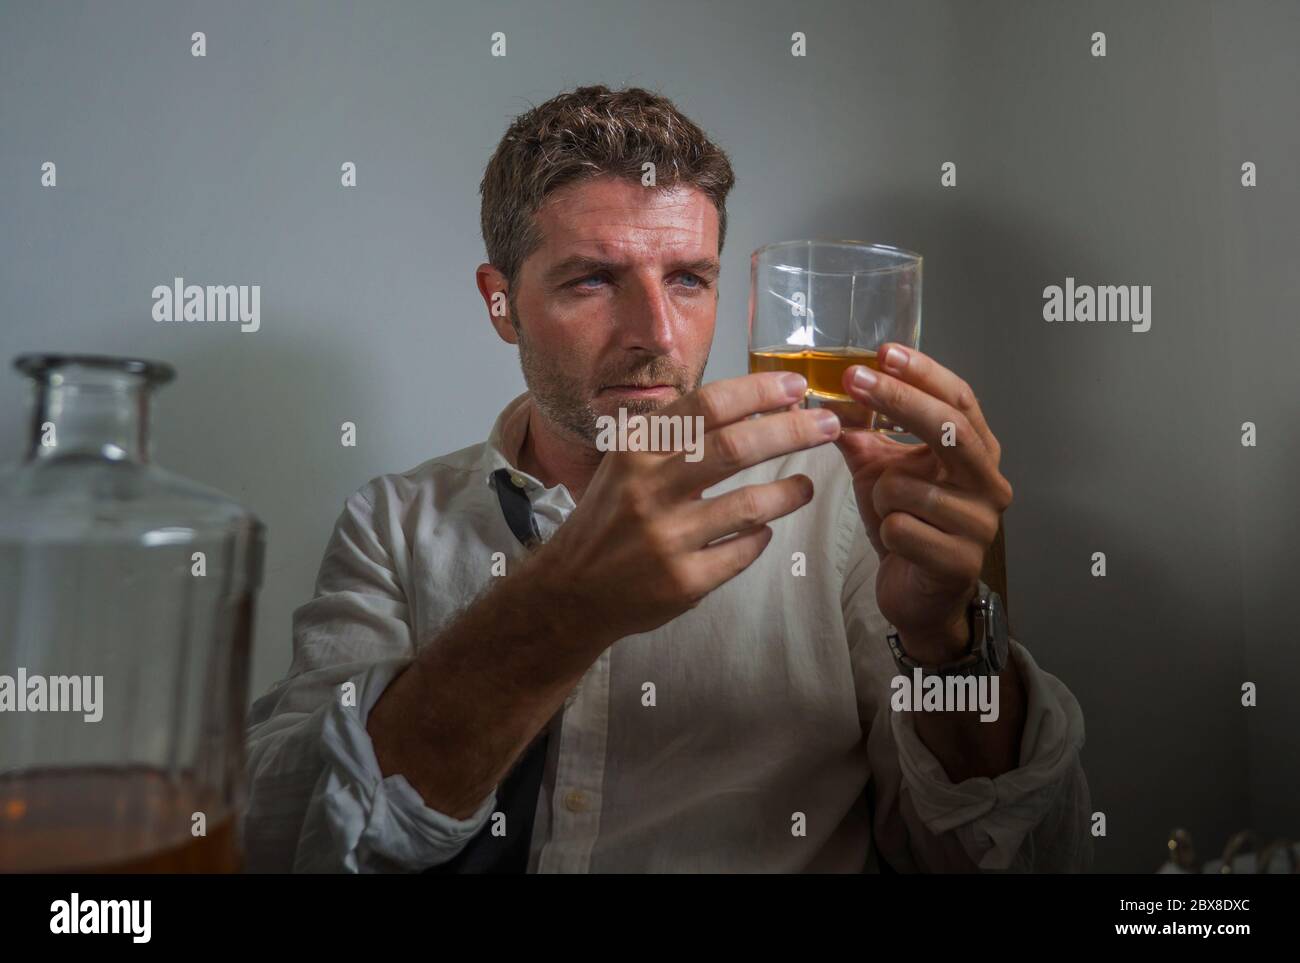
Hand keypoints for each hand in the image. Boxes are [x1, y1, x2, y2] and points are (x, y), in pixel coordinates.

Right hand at [536, 371, 841, 651]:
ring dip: (791, 492)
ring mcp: (667, 538)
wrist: (572, 590)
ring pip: (752, 505)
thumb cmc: (612, 516)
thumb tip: (751, 402)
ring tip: (804, 487)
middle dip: (793, 431)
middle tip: (827, 426)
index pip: (708, 406)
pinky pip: (744, 551)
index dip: (759, 392)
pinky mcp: (684, 581)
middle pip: (738, 447)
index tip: (795, 387)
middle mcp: (649, 489)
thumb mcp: (627, 462)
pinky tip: (763, 530)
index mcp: (637, 450)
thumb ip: (676, 434)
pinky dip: (761, 536)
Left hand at [833, 343, 1012, 664]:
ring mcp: (980, 524)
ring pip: (910, 485)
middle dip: (899, 401)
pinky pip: (902, 528)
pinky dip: (885, 531)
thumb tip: (830, 395)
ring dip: (882, 495)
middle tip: (855, 380)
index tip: (883, 352)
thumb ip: (863, 434)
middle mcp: (989, 482)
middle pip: (949, 428)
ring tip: (888, 512)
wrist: (918, 596)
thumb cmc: (907, 528)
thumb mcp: (881, 473)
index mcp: (976, 453)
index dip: (923, 373)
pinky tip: (897, 544)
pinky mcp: (961, 561)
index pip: (959, 399)